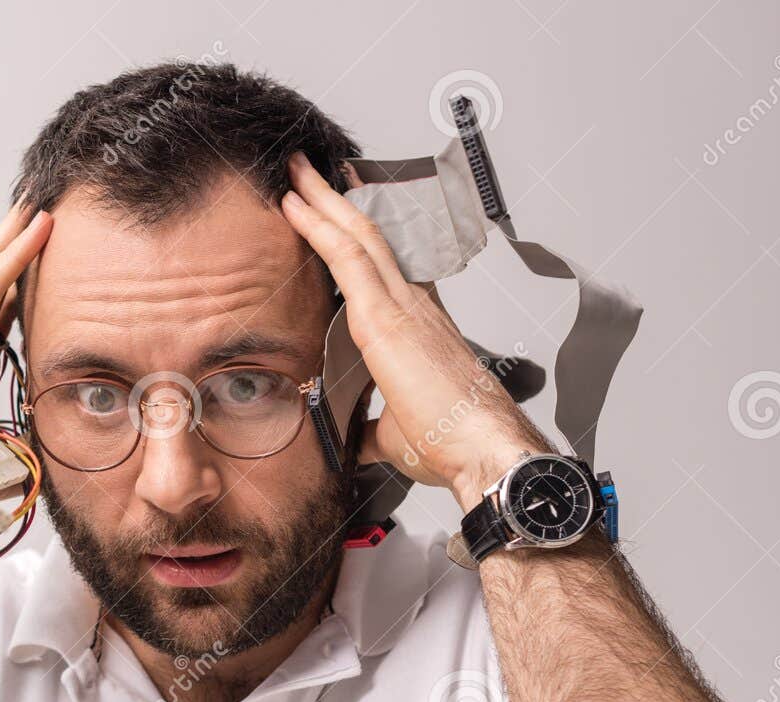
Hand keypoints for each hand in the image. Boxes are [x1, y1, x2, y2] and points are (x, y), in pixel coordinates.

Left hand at [280, 152, 548, 507]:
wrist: (482, 452)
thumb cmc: (453, 444)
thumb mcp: (397, 435)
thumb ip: (373, 428)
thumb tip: (358, 439)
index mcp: (421, 327)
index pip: (386, 268)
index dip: (364, 234)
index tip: (344, 209)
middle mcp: (416, 306)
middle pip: (371, 237)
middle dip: (339, 201)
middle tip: (313, 171)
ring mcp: (403, 307)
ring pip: (359, 235)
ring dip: (324, 200)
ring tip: (297, 171)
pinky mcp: (387, 320)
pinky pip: (348, 258)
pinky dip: (319, 227)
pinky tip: (297, 205)